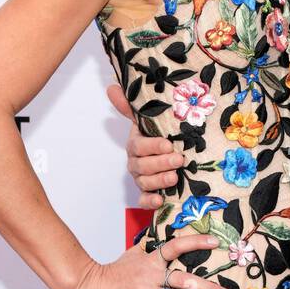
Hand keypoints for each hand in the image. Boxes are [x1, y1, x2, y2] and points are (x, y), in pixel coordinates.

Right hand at [68, 232, 230, 288]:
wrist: (89, 287)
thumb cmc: (111, 271)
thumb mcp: (131, 254)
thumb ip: (149, 248)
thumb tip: (161, 237)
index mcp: (150, 259)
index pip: (176, 246)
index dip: (196, 242)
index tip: (216, 241)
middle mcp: (151, 274)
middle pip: (185, 279)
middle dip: (208, 288)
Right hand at [106, 82, 181, 210]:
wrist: (169, 154)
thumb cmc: (159, 135)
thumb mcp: (149, 120)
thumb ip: (132, 106)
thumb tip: (111, 86)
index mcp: (136, 144)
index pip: (139, 146)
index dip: (152, 146)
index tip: (168, 145)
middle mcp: (136, 163)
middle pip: (143, 166)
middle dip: (161, 163)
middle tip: (179, 160)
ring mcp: (141, 179)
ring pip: (145, 182)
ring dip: (159, 181)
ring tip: (175, 178)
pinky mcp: (148, 194)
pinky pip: (144, 200)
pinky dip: (150, 202)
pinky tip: (161, 200)